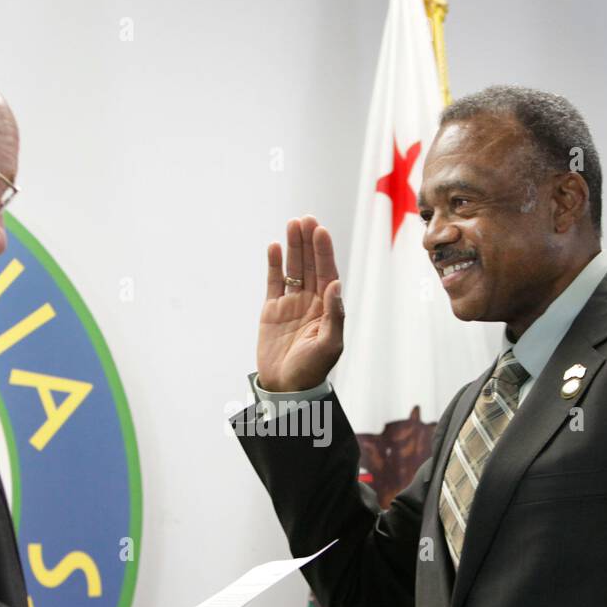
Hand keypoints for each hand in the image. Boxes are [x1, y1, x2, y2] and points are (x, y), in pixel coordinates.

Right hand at [256, 215, 344, 391]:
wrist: (286, 387)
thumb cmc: (312, 369)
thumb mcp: (329, 345)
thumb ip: (335, 315)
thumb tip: (334, 285)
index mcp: (327, 308)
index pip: (326, 273)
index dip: (324, 251)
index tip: (319, 230)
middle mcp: (310, 302)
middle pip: (310, 265)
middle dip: (308, 242)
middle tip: (305, 219)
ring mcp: (290, 304)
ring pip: (293, 269)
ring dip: (293, 247)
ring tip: (292, 224)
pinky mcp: (272, 311)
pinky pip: (273, 282)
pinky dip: (274, 265)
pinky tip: (274, 247)